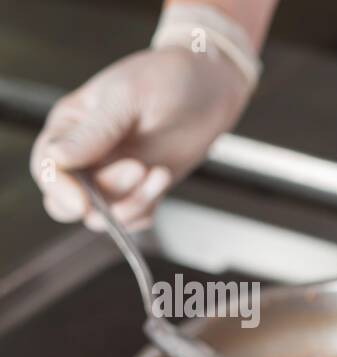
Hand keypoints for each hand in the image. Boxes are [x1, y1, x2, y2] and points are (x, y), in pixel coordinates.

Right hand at [30, 47, 252, 231]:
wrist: (209, 87)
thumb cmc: (165, 80)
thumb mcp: (125, 98)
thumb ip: (94, 132)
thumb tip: (57, 159)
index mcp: (69, 126)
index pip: (47, 168)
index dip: (59, 189)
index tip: (82, 203)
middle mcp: (86, 156)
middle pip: (68, 202)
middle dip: (99, 199)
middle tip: (137, 169)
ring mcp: (113, 176)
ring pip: (103, 215)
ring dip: (131, 203)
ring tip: (158, 172)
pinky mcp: (141, 190)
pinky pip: (133, 217)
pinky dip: (147, 208)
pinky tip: (162, 177)